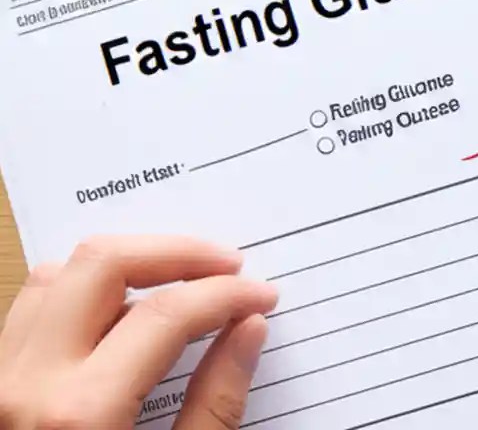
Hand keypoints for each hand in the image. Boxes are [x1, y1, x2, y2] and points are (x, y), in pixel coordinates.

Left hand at [0, 235, 277, 428]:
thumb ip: (215, 403)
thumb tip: (248, 329)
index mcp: (79, 413)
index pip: (167, 313)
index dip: (226, 294)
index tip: (262, 298)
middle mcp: (25, 383)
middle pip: (103, 262)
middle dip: (177, 252)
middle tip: (228, 266)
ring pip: (59, 273)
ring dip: (126, 264)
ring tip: (179, 282)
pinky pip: (33, 305)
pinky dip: (84, 290)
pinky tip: (126, 313)